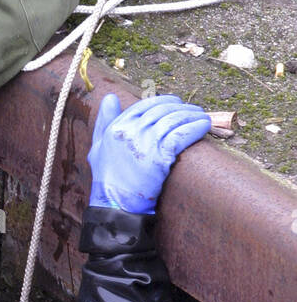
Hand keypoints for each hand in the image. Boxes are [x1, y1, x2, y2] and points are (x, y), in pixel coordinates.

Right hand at [87, 93, 210, 213]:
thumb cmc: (107, 177)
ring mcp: (144, 144)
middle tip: (194, 110)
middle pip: (161, 111)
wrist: (115, 203)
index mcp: (117, 127)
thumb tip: (110, 98)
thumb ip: (104, 120)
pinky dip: (194, 128)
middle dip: (181, 108)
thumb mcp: (98, 145)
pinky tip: (203, 126)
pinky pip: (181, 136)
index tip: (176, 103)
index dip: (163, 101)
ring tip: (203, 117)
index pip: (144, 105)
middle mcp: (130, 132)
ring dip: (192, 116)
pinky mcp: (158, 158)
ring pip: (173, 121)